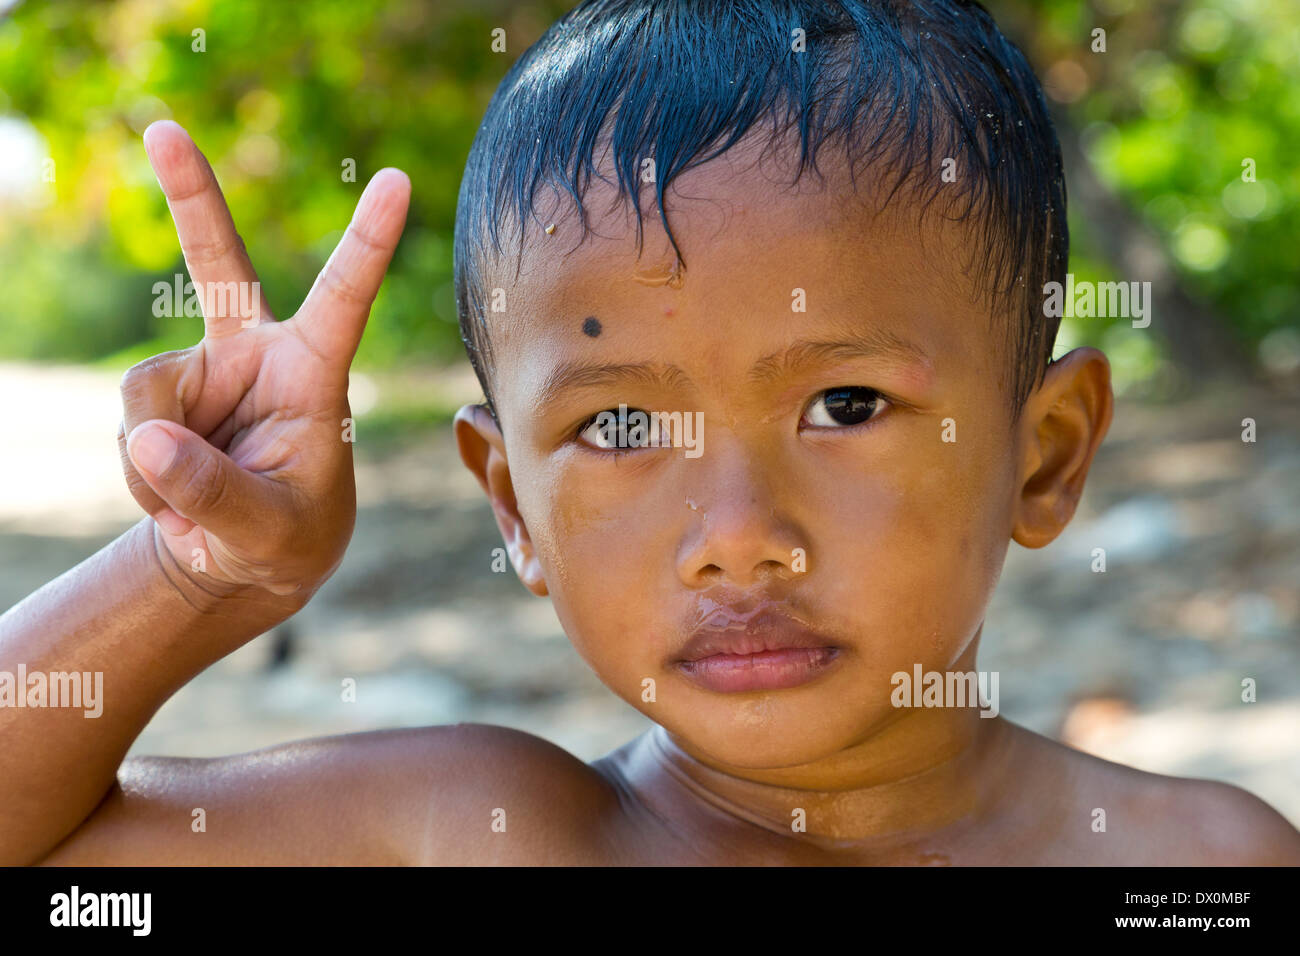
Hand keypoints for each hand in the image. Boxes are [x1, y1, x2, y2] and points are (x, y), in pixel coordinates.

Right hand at [116, 120, 409, 597]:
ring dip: (158, 463)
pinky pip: (130, 427)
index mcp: (319, 374)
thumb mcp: (267, 533)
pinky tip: (171, 493)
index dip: (367, 242)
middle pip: (220, 263)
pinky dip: (142, 474)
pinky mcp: (165, 397)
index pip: (345, 300)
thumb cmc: (287, 538)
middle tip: (161, 130)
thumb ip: (214, 494)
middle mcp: (263, 355)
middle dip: (190, 196)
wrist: (243, 556)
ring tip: (199, 504)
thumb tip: (147, 439)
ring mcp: (207, 370)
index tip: (400, 181)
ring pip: (148, 394)